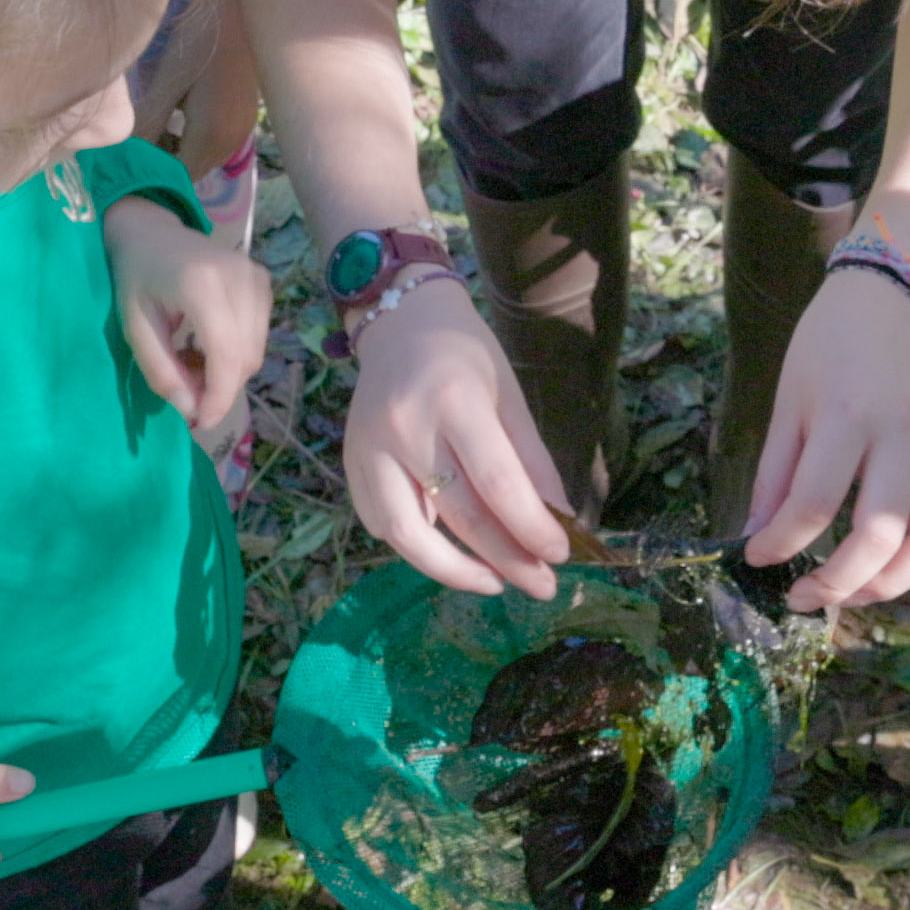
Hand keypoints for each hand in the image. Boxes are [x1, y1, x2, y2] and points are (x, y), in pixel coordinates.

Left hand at [106, 194, 269, 447]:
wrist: (151, 232)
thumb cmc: (136, 277)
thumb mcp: (135, 327)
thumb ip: (161, 371)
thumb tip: (192, 412)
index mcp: (201, 284)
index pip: (226, 352)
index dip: (219, 396)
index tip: (201, 422)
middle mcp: (239, 278)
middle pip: (246, 357)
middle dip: (220, 388)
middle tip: (185, 391)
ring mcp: (256, 278)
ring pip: (256, 351)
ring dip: (227, 373)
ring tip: (191, 363)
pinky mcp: (263, 282)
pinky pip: (259, 336)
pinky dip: (235, 354)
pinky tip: (206, 346)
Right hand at [344, 276, 569, 597]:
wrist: (399, 323)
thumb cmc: (465, 356)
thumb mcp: (509, 394)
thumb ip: (531, 459)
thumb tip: (558, 521)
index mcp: (454, 399)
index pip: (496, 482)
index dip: (531, 528)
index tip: (560, 555)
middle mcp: (404, 427)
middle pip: (458, 515)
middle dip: (507, 560)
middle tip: (542, 586)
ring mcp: (367, 449)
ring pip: (407, 536)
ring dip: (456, 572)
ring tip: (495, 583)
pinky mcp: (349, 465)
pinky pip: (381, 524)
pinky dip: (418, 549)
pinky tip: (451, 555)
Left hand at [743, 272, 909, 612]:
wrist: (889, 298)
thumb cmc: (827, 346)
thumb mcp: (788, 401)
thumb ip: (775, 474)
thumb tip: (756, 539)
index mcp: (848, 418)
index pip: (815, 503)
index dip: (781, 544)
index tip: (757, 560)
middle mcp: (902, 437)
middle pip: (880, 532)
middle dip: (838, 581)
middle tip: (803, 597)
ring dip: (895, 582)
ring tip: (856, 595)